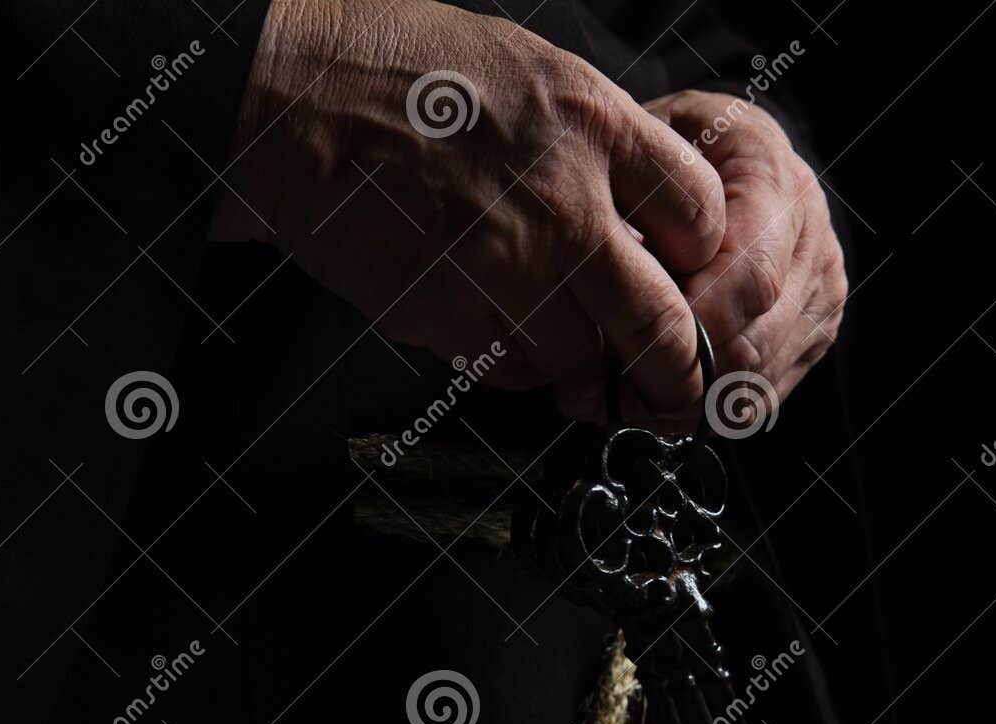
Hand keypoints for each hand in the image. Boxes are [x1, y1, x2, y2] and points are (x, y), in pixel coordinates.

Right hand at [211, 0, 725, 411]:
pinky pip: (509, 368)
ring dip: (577, 361)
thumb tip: (643, 207)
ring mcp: (506, 266)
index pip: (701, 215)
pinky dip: (513, 363)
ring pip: (581, 358)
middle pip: (662, 320)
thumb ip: (596, 140)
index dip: (703, 256)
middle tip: (675, 381)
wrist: (292, 100)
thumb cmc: (404, 72)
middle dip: (677, 365)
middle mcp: (565, 203)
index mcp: (594, 126)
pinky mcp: (447, 312)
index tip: (686, 273)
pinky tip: (494, 327)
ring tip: (555, 337)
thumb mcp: (529, 70)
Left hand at [631, 90, 847, 424]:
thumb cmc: (661, 148)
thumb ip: (635, 203)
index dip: (686, 326)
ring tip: (611, 398)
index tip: (617, 347)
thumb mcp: (637, 144)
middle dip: (673, 377)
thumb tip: (618, 279)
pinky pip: (759, 397)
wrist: (711, 151)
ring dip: (680, 403)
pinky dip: (702, 411)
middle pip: (753, 341)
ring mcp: (819, 291)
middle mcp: (811, 237)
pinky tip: (649, 404)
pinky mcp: (811, 332)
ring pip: (755, 380)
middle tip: (596, 389)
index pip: (748, 277)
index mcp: (774, 177)